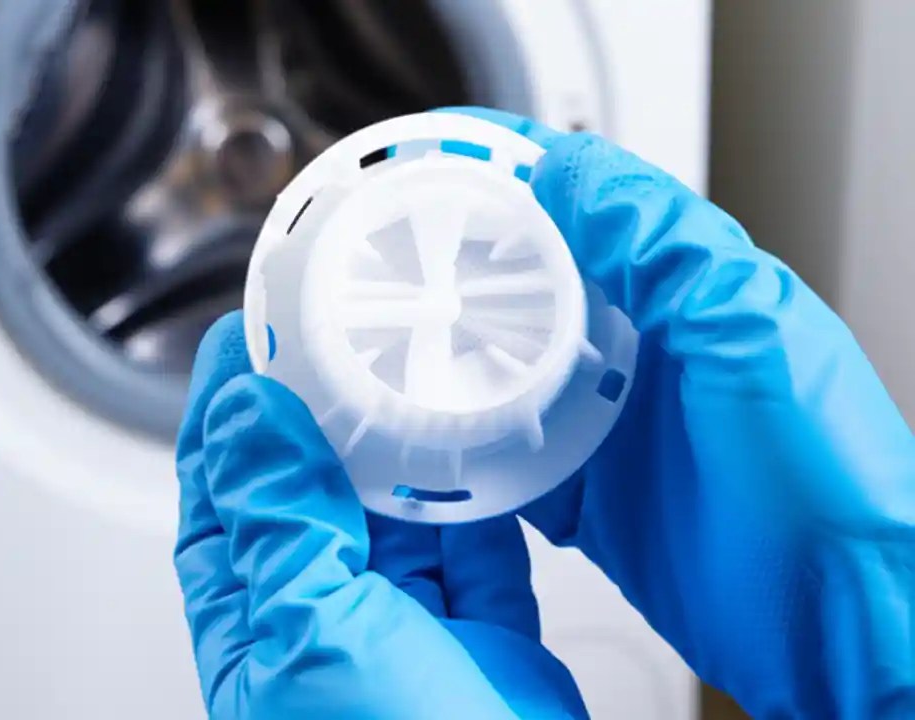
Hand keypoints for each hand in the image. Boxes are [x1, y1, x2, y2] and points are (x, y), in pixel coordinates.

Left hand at [174, 312, 588, 718]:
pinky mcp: (484, 638)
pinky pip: (476, 548)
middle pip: (307, 489)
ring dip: (398, 446)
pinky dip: (478, 497)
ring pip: (393, 511)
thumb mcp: (307, 634)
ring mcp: (405, 627)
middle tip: (333, 331)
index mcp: (253, 623)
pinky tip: (478, 445)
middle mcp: (323, 617)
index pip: (221, 492)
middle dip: (317, 411)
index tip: (247, 334)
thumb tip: (247, 416)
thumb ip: (276, 520)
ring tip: (404, 370)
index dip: (227, 410)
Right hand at [445, 108, 914, 717]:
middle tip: (384, 256)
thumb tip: (566, 170)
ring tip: (386, 348)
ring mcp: (614, 425)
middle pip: (529, 286)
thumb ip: (660, 245)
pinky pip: (509, 463)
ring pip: (507, 374)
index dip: (507, 172)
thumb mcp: (747, 330)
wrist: (839, 621)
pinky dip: (466, 457)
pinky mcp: (592, 497)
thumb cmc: (827, 483)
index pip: (581, 203)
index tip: (432, 161)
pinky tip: (431, 451)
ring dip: (451, 361)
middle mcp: (644, 350)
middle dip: (457, 264)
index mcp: (684, 291)